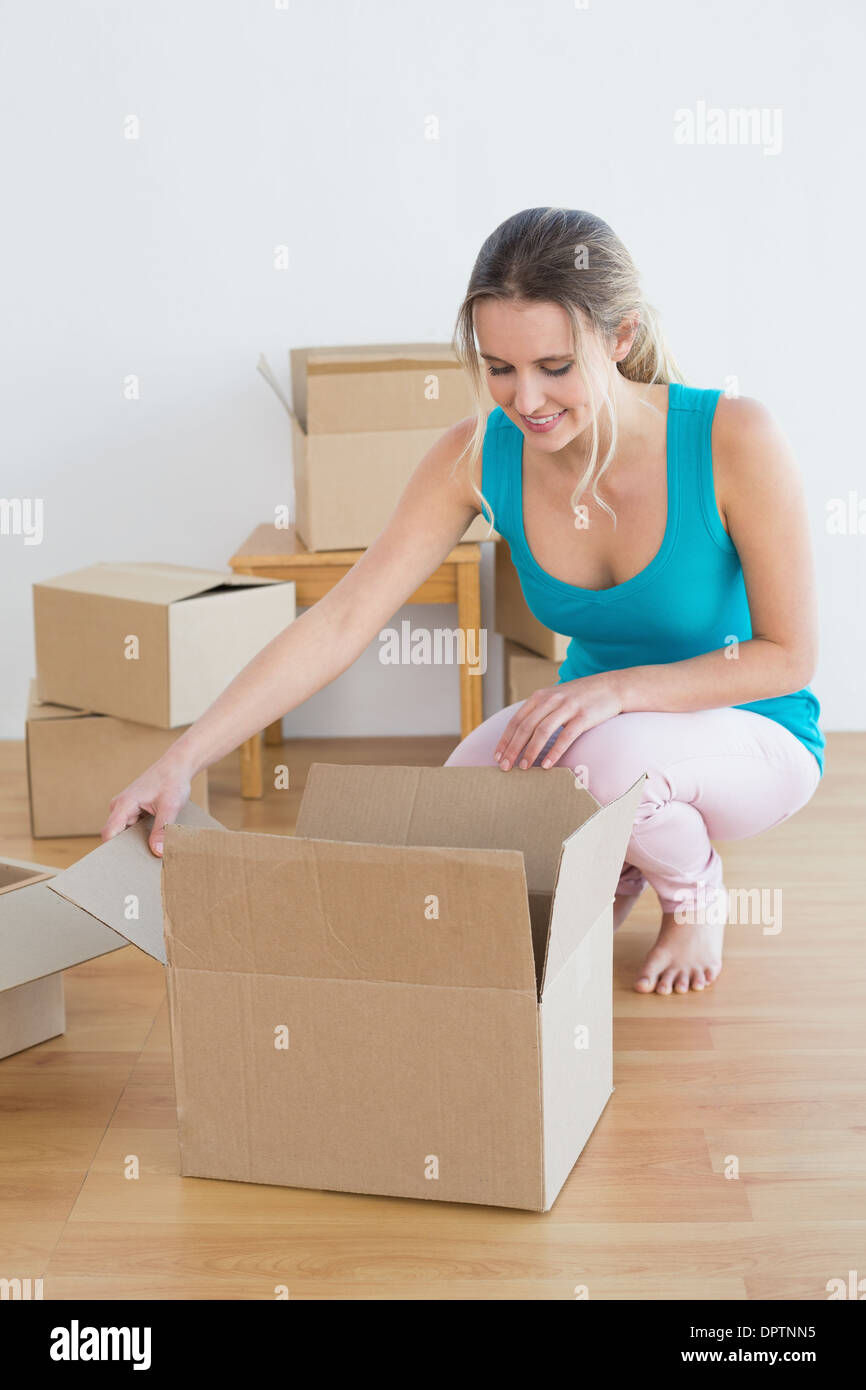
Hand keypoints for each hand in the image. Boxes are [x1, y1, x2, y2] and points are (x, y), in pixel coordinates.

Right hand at [100, 752, 195, 857]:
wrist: (177, 766)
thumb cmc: (173, 781)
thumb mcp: (170, 806)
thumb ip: (162, 829)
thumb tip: (157, 852)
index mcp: (124, 804)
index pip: (109, 834)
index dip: (112, 851)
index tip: (122, 867)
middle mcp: (120, 807)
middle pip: (116, 836)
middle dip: (127, 851)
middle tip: (141, 867)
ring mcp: (126, 810)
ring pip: (125, 834)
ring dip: (135, 844)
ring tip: (148, 858)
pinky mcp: (133, 811)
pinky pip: (132, 829)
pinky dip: (141, 837)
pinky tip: (152, 846)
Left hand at [494, 672, 623, 770]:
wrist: (612, 687)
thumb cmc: (581, 697)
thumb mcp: (555, 697)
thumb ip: (539, 711)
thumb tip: (521, 734)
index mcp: (540, 696)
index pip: (516, 720)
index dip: (505, 739)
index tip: (497, 756)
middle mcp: (551, 700)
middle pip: (526, 727)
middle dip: (513, 748)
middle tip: (505, 767)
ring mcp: (568, 707)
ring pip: (542, 731)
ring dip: (530, 751)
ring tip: (524, 768)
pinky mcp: (584, 716)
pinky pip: (565, 737)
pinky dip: (554, 751)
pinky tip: (547, 765)